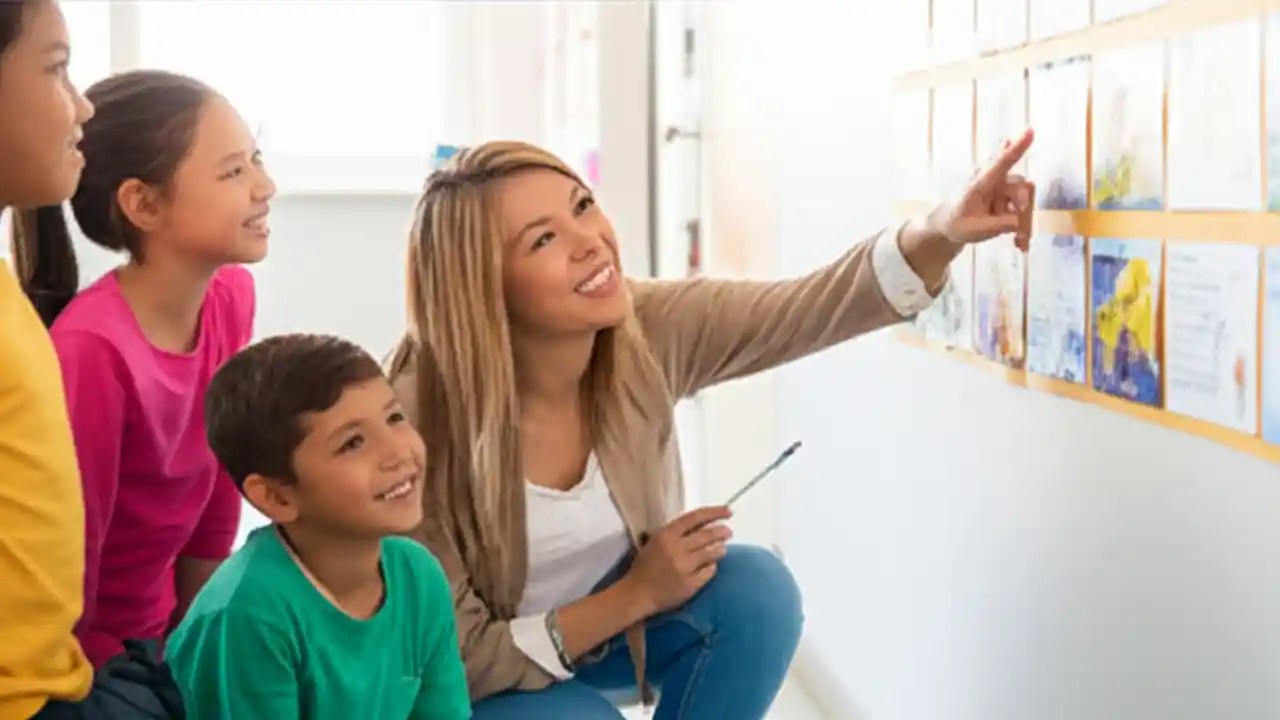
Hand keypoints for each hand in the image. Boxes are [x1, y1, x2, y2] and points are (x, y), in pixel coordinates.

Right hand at [620, 506, 732, 616]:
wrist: (637, 594)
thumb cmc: (644, 566)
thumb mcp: (655, 542)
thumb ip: (676, 533)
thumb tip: (703, 525)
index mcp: (666, 535)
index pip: (695, 518)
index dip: (714, 512)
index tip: (728, 511)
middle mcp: (676, 549)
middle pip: (706, 535)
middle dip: (721, 532)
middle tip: (728, 532)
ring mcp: (684, 568)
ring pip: (711, 553)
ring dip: (720, 549)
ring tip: (722, 549)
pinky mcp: (690, 585)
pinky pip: (709, 572)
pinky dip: (712, 567)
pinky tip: (711, 566)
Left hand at [930, 127, 1036, 249]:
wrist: (951, 225)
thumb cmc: (958, 224)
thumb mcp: (974, 231)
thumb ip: (996, 225)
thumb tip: (1018, 223)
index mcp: (980, 184)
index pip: (1001, 163)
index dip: (1017, 147)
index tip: (1029, 131)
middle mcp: (994, 181)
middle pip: (1021, 185)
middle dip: (1023, 205)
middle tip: (1018, 227)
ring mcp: (1002, 188)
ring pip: (1025, 198)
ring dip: (1022, 219)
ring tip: (1017, 240)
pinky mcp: (1008, 196)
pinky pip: (1023, 208)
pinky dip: (1022, 225)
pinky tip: (1019, 242)